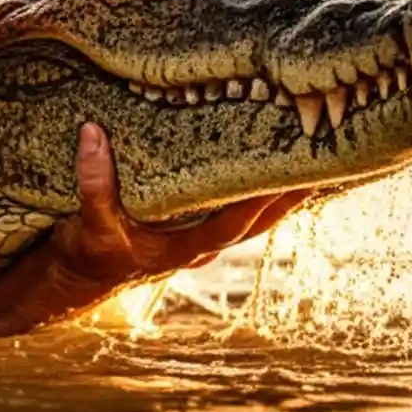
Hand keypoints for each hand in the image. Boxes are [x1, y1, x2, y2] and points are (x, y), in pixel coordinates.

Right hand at [0, 122, 312, 337]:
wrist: (79, 279)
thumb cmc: (88, 253)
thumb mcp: (88, 223)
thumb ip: (94, 183)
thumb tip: (93, 132)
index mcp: (187, 246)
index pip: (239, 220)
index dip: (270, 198)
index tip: (303, 172)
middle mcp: (202, 245)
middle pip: (261, 220)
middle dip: (294, 192)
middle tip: (332, 157)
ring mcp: (200, 239)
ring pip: (253, 217)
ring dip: (281, 193)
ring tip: (316, 160)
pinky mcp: (192, 229)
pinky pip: (234, 209)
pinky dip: (257, 193)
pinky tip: (271, 172)